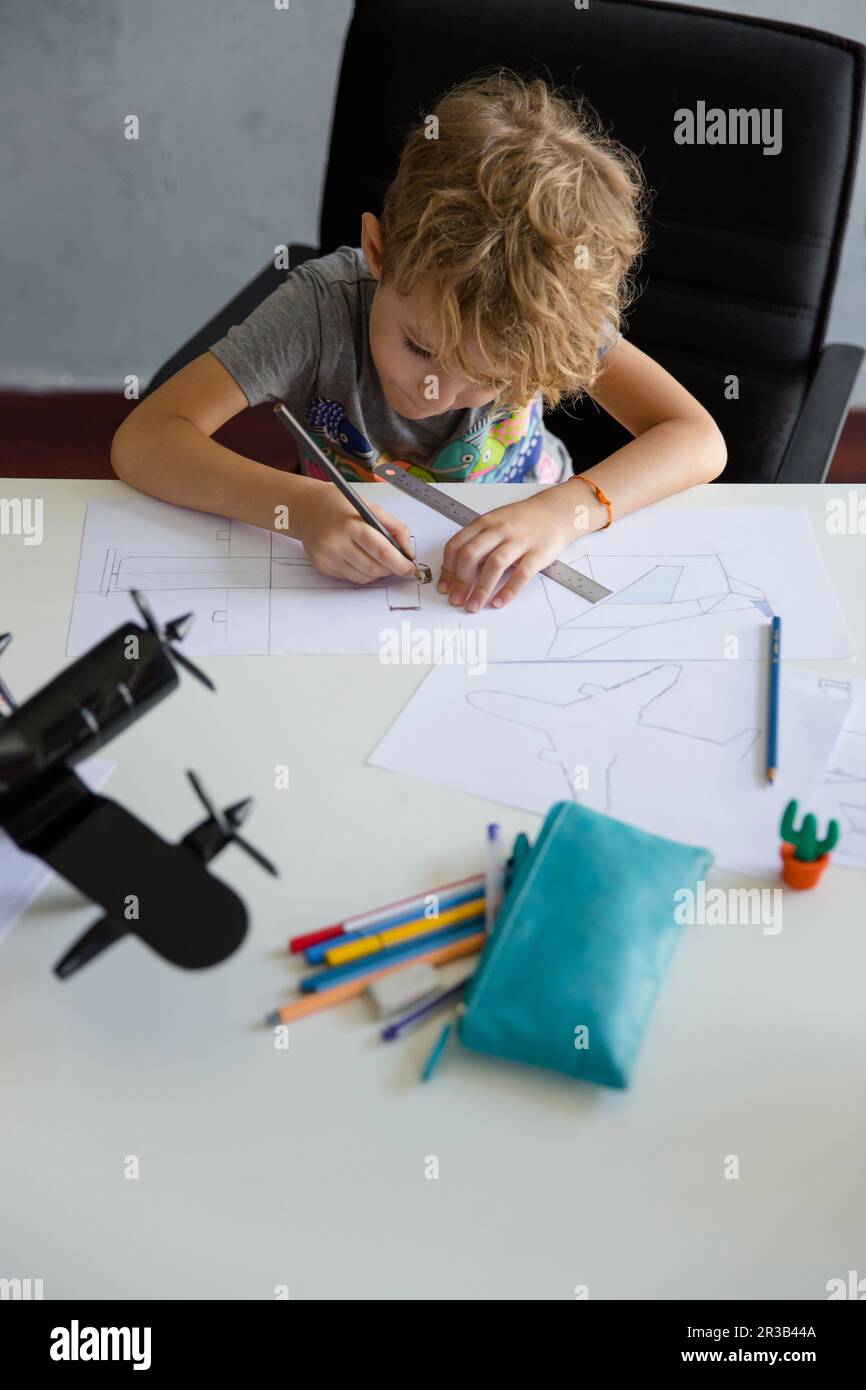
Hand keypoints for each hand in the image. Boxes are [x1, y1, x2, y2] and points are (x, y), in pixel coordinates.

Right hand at [294, 482, 418, 583]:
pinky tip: (362, 559)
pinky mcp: (322, 566)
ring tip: (380, 559)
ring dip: (378, 572)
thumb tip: (408, 552)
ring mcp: (327, 557)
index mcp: (350, 525)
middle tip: (399, 564)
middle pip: (374, 568)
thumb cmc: (339, 504)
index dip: (399, 563)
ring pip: (364, 577)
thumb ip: (394, 527)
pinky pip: (351, 577)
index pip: (381, 551)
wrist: (306, 508)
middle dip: (391, 569)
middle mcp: (336, 543)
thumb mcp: (370, 506)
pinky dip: (363, 572)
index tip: (410, 568)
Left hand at [438, 488, 589, 609]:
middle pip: (471, 555)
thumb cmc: (522, 521)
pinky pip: (521, 574)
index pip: (456, 545)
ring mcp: (519, 541)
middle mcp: (499, 530)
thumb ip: (477, 541)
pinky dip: (508, 590)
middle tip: (456, 600)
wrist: (555, 512)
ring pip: (494, 565)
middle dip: (460, 581)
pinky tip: (499, 602)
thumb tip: (456, 570)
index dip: (447, 569)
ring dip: (481, 589)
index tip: (444, 588)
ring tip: (473, 606)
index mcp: (484, 522)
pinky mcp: (537, 553)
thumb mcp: (495, 522)